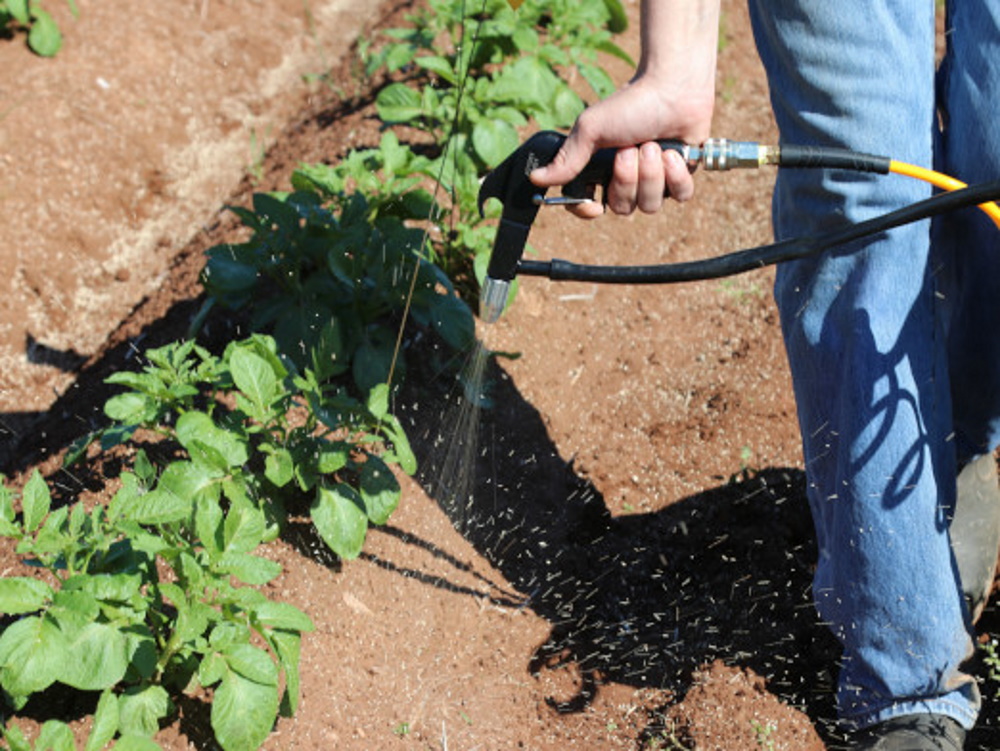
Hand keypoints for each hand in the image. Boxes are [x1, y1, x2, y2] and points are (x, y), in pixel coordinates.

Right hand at [528, 0, 718, 218]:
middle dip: (627, 178)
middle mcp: (625, 179)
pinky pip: (679, 196)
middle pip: (622, 207)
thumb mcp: (591, 129)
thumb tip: (536, 178)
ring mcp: (654, 181)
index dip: (587, 210)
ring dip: (651, 174)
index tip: (593, 206)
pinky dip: (676, 175)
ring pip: (650, 205)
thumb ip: (566, 158)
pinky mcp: (680, 178)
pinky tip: (674, 153)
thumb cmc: (630, 104)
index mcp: (600, 170)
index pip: (586, 205)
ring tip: (654, 145)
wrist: (673, 87)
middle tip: (629, 148)